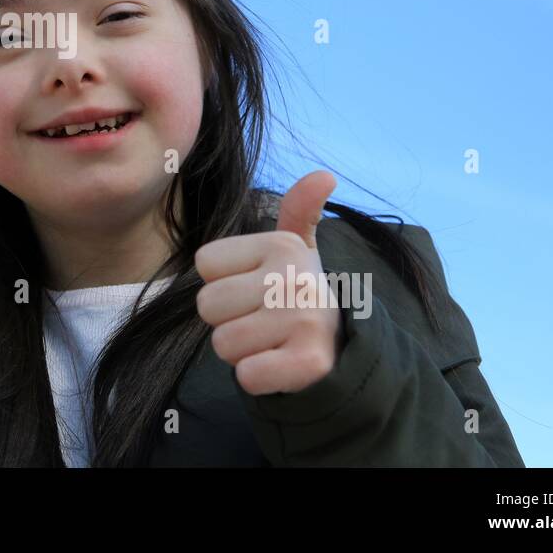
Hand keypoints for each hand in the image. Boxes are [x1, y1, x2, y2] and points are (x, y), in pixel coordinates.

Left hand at [195, 170, 343, 395]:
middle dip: (229, 320)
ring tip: (273, 342)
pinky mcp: (310, 361)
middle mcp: (294, 276)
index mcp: (282, 245)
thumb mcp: (298, 250)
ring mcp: (304, 319)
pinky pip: (247, 375)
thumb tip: (324, 175)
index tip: (257, 290)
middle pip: (208, 306)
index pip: (205, 264)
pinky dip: (258, 378)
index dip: (224, 282)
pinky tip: (281, 365)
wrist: (347, 351)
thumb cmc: (301, 297)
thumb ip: (298, 211)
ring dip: (242, 352)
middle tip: (264, 321)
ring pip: (223, 343)